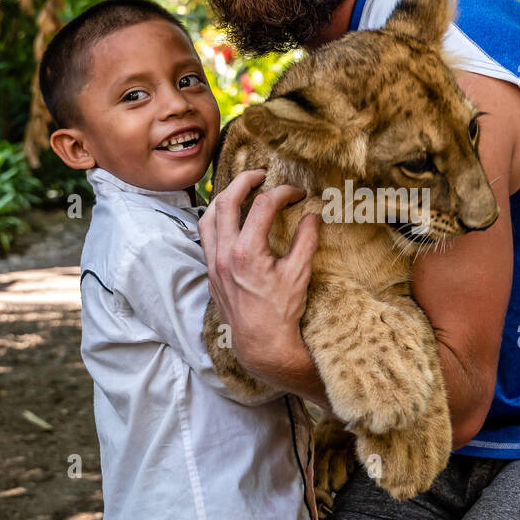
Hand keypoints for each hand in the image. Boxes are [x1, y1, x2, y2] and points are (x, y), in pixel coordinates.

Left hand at [198, 168, 320, 383]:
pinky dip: (217, 220)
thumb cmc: (281, 313)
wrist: (261, 344)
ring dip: (224, 198)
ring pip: (207, 217)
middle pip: (226, 201)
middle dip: (244, 181)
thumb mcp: (299, 274)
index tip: (298, 193)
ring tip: (241, 191)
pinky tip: (231, 220)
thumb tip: (313, 216)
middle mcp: (223, 254)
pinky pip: (206, 237)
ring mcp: (213, 263)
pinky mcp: (210, 273)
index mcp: (247, 252)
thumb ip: (307, 240)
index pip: (263, 206)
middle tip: (262, 175)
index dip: (283, 192)